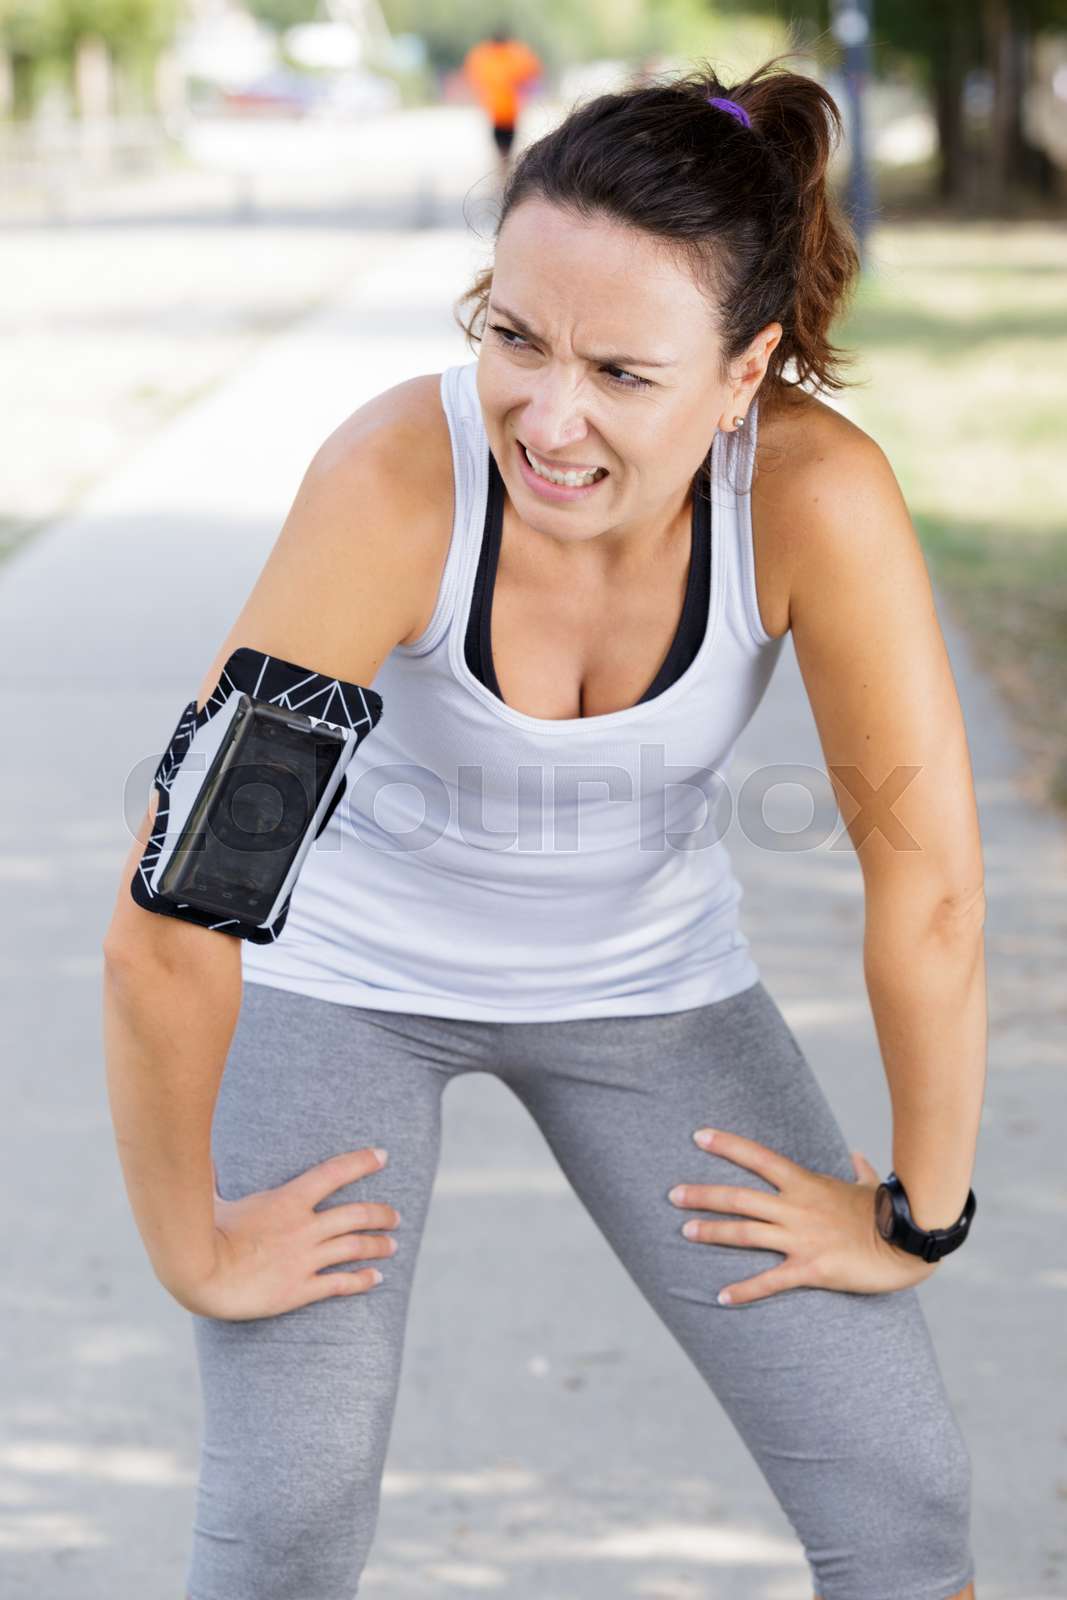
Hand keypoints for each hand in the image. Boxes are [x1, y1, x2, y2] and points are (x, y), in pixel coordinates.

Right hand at [171, 1148, 400, 1319]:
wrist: (200, 1276)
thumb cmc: (201, 1233)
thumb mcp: (213, 1197)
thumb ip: (216, 1174)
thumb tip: (203, 1153)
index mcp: (287, 1200)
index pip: (334, 1173)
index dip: (361, 1162)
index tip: (382, 1156)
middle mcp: (304, 1227)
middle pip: (356, 1215)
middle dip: (380, 1214)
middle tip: (395, 1215)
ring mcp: (304, 1259)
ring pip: (354, 1247)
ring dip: (378, 1245)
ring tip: (392, 1244)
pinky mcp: (299, 1289)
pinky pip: (340, 1284)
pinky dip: (362, 1280)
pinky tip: (376, 1278)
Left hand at [669, 1128, 938, 1306]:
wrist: (910, 1239)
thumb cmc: (889, 1211)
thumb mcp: (869, 1186)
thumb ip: (858, 1170)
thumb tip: (857, 1155)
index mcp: (806, 1184)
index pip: (758, 1158)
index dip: (727, 1145)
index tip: (698, 1136)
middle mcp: (796, 1207)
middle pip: (739, 1197)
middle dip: (703, 1194)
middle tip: (671, 1194)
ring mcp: (801, 1238)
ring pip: (745, 1233)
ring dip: (711, 1233)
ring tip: (684, 1231)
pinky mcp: (811, 1268)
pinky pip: (770, 1280)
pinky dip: (743, 1290)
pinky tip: (721, 1297)